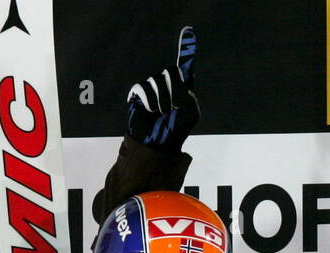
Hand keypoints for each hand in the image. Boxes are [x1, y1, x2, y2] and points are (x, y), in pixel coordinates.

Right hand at [126, 26, 199, 151]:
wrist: (158, 144)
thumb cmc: (176, 129)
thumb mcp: (190, 112)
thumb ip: (186, 92)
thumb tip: (174, 79)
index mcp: (184, 87)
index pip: (185, 64)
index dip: (187, 48)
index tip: (188, 31)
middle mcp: (168, 84)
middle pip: (171, 71)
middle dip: (174, 90)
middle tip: (174, 107)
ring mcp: (153, 88)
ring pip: (157, 81)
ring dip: (162, 100)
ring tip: (162, 113)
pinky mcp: (139, 94)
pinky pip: (143, 87)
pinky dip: (149, 100)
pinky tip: (151, 111)